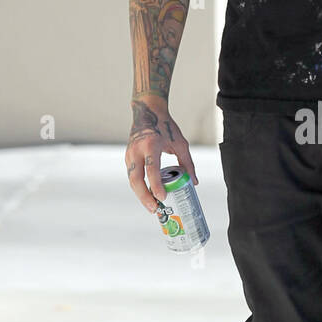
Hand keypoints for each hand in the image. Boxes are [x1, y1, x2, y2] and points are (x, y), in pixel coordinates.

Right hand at [125, 97, 197, 212]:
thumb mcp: (180, 143)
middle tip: (155, 210)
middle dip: (144, 197)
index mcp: (151, 145)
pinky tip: (148, 197)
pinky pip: (132, 176)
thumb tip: (194, 182)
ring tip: (152, 208)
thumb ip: (187, 163)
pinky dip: (139, 188)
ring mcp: (130, 154)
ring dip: (141, 195)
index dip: (156, 185)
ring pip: (132, 180)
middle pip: (136, 179)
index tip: (162, 197)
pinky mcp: (128, 157)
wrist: (147, 111)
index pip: (151, 169)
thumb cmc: (166, 127)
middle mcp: (137, 150)